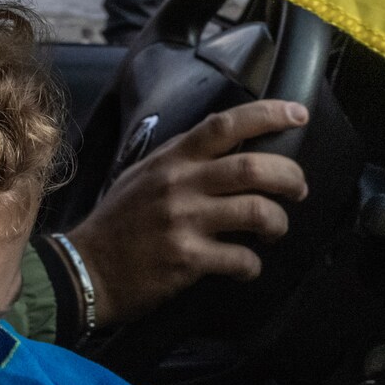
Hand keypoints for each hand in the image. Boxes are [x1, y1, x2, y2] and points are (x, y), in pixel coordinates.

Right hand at [63, 99, 309, 326]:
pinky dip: (252, 265)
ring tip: (274, 230)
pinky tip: (245, 266)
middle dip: (290, 177)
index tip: (298, 115)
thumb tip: (225, 141)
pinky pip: (241, 258)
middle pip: (253, 167)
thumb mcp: (143, 175)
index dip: (268, 115)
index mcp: (172, 159)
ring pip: (257, 212)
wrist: (86, 269)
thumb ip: (182, 158)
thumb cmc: (118, 222)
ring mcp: (184, 221)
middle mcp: (180, 184)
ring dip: (279, 222)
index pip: (225, 125)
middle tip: (298, 189)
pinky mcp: (188, 258)